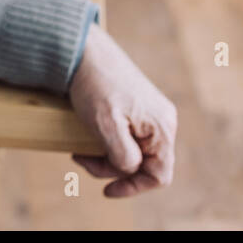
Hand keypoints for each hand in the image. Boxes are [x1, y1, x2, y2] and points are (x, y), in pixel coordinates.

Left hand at [69, 23, 177, 197]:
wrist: (83, 51)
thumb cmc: (95, 86)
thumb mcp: (106, 124)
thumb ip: (123, 154)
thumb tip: (130, 170)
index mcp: (161, 128)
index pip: (159, 174)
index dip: (133, 187)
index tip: (106, 190)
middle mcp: (162, 122)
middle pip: (144, 164)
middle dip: (111, 168)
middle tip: (81, 158)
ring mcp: (150, 114)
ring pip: (133, 151)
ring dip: (107, 156)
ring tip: (81, 149)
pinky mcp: (136, 108)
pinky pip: (128, 136)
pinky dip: (108, 143)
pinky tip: (90, 137)